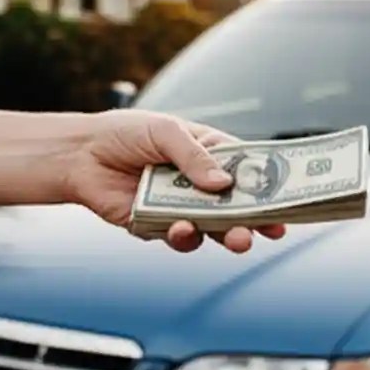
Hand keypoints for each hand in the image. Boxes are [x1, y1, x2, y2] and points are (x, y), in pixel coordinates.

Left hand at [62, 110, 285, 252]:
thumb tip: (223, 184)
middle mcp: (201, 184)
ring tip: (236, 238)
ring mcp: (181, 208)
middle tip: (271, 229)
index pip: (248, 170)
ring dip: (228, 234)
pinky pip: (179, 238)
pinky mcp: (158, 227)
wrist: (79, 155)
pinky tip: (181, 228)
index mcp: (211, 154)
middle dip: (257, 219)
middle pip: (238, 206)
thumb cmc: (126, 133)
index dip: (269, 185)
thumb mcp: (165, 131)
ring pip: (214, 228)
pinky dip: (184, 236)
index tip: (289, 198)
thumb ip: (195, 156)